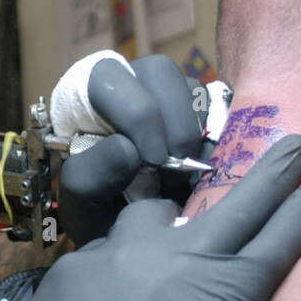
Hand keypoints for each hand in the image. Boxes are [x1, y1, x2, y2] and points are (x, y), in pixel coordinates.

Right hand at [0, 134, 300, 300]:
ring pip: (239, 209)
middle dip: (211, 176)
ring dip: (273, 179)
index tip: (163, 226)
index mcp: (92, 264)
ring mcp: (186, 271)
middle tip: (240, 153)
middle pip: (182, 203)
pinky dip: (298, 219)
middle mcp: (138, 255)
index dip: (149, 225)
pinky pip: (275, 248)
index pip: (128, 231)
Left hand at [58, 53, 209, 246]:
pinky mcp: (202, 110)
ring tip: (184, 180)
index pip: (108, 79)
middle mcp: (131, 82)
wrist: (123, 229)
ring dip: (196, 137)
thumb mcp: (79, 201)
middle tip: (173, 171)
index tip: (152, 163)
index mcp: (87, 94)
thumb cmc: (94, 206)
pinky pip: (221, 109)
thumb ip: (91, 176)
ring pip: (195, 89)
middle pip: (161, 72)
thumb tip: (129, 149)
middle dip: (174, 124)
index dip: (139, 118)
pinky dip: (217, 143)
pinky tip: (201, 172)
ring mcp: (170, 93)